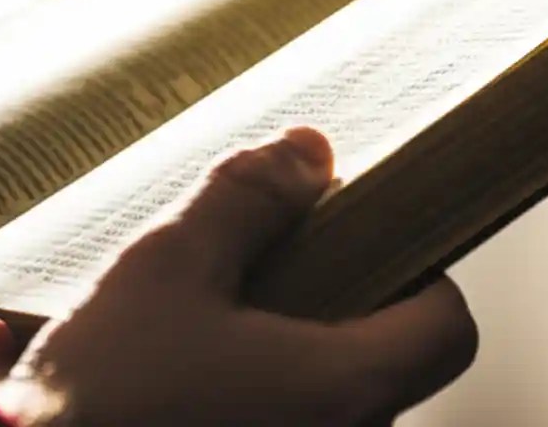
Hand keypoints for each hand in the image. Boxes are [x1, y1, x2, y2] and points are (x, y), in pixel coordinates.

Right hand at [8, 127, 477, 426]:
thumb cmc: (101, 396)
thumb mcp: (171, 269)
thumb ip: (248, 201)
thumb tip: (309, 149)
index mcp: (343, 390)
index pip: (446, 326)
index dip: (416, 272)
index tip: (356, 241)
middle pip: (378, 359)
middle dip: (327, 306)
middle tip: (258, 273)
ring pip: (319, 396)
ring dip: (276, 352)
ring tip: (200, 321)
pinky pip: (271, 423)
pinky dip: (242, 394)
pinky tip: (168, 372)